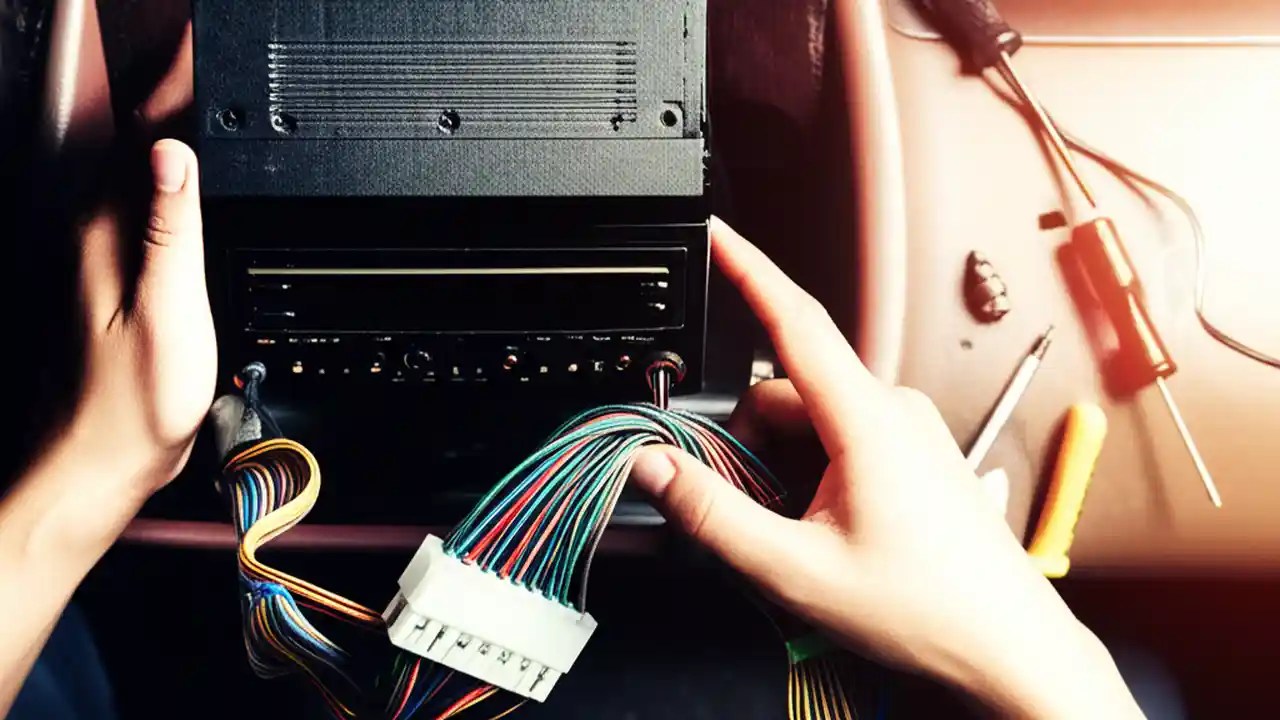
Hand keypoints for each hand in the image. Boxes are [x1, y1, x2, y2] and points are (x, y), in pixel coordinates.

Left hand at [0, 29, 210, 714]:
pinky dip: (167, 175)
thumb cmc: (132, 401)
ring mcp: (105, 256)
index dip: (174, 85)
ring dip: (166, 128)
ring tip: (198, 91)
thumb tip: (173, 153)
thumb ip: (172, 228)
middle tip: (206, 51)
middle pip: (133, 141)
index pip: (144, 137)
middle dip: (169, 90)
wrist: (103, 459)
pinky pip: (144, 205)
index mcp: (108, 233)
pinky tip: (184, 171)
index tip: (202, 44)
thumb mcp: (169, 311)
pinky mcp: (119, 278)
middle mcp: (96, 235)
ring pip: (135, 170)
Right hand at [630, 218, 1141, 718]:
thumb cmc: (925, 608)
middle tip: (748, 518)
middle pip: (783, 394)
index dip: (748, 269)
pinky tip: (823, 531)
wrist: (1005, 645)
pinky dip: (808, 476)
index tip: (715, 232)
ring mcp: (906, 431)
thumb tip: (656, 469)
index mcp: (867, 421)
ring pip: (807, 423)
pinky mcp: (913, 452)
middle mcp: (891, 410)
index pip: (796, 320)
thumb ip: (713, 515)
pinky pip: (837, 440)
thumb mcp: (795, 570)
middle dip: (747, 446)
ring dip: (779, 469)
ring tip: (798, 540)